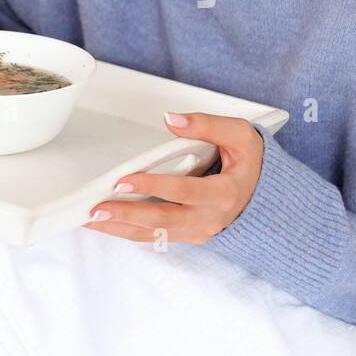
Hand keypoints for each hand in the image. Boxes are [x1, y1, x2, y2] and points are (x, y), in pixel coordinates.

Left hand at [83, 111, 265, 244]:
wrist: (264, 193)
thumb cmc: (251, 161)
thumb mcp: (240, 135)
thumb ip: (207, 125)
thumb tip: (171, 119)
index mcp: (225, 193)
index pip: (183, 192)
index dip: (153, 186)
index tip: (124, 180)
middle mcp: (211, 219)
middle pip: (164, 220)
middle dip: (128, 215)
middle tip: (97, 208)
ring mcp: (199, 231)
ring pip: (155, 233)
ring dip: (121, 228)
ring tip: (90, 220)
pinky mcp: (188, 235)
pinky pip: (156, 236)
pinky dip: (129, 232)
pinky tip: (107, 224)